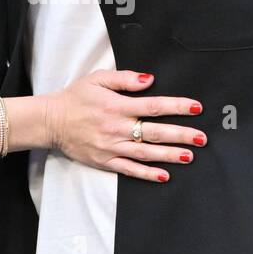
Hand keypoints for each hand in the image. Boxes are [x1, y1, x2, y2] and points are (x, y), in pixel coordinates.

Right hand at [43, 70, 204, 181]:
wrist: (51, 121)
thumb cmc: (76, 98)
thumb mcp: (97, 79)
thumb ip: (124, 78)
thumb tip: (149, 80)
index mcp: (116, 106)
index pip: (153, 106)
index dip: (176, 107)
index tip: (195, 107)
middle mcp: (116, 127)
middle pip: (155, 132)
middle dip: (181, 135)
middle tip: (201, 138)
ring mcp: (111, 147)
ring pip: (146, 153)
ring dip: (170, 155)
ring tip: (190, 156)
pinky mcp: (105, 161)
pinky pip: (129, 169)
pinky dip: (147, 173)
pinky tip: (164, 175)